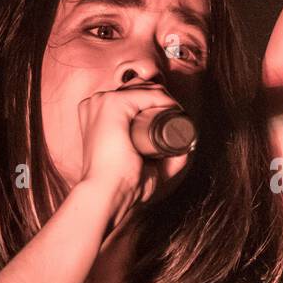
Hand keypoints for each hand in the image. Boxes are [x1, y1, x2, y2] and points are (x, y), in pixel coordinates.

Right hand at [75, 80, 193, 219]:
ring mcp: (102, 102)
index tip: (171, 120)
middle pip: (138, 88)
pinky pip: (148, 93)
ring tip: (177, 118)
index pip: (130, 95)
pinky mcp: (113, 104)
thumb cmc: (120, 185)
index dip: (154, 103)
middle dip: (161, 99)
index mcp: (95, 114)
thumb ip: (166, 158)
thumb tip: (187, 147)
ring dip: (165, 98)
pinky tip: (175, 111)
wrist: (106, 194)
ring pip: (144, 88)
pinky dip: (166, 100)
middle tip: (176, 120)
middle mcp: (95, 103)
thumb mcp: (144, 166)